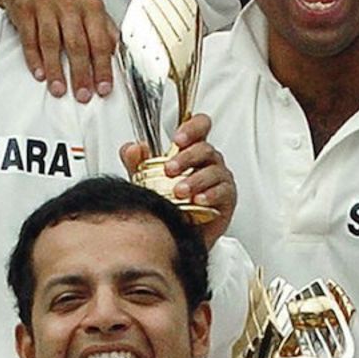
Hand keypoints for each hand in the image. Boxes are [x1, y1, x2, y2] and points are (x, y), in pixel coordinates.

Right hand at [0, 0, 116, 101]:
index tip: (103, 88)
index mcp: (91, 5)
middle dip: (81, 73)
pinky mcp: (25, 10)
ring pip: (52, 43)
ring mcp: (46, 6)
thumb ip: (105, 30)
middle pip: (77, 44)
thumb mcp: (89, 9)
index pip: (100, 41)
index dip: (102, 67)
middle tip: (83, 95)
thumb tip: (117, 54)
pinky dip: (34, 59)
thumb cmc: (64, 0)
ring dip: (56, 70)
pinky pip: (30, 39)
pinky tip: (39, 74)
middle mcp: (70, 4)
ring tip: (59, 90)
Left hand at [121, 114, 235, 241]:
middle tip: (169, 169)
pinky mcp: (227, 197)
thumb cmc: (168, 200)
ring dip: (194, 180)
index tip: (177, 138)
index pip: (200, 127)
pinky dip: (210, 195)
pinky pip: (223, 191)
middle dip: (186, 158)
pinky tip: (198, 200)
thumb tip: (132, 148)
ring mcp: (219, 178)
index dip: (192, 127)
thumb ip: (137, 163)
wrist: (178, 230)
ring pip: (213, 170)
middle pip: (204, 148)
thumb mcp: (146, 180)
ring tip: (179, 191)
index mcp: (191, 149)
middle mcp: (208, 160)